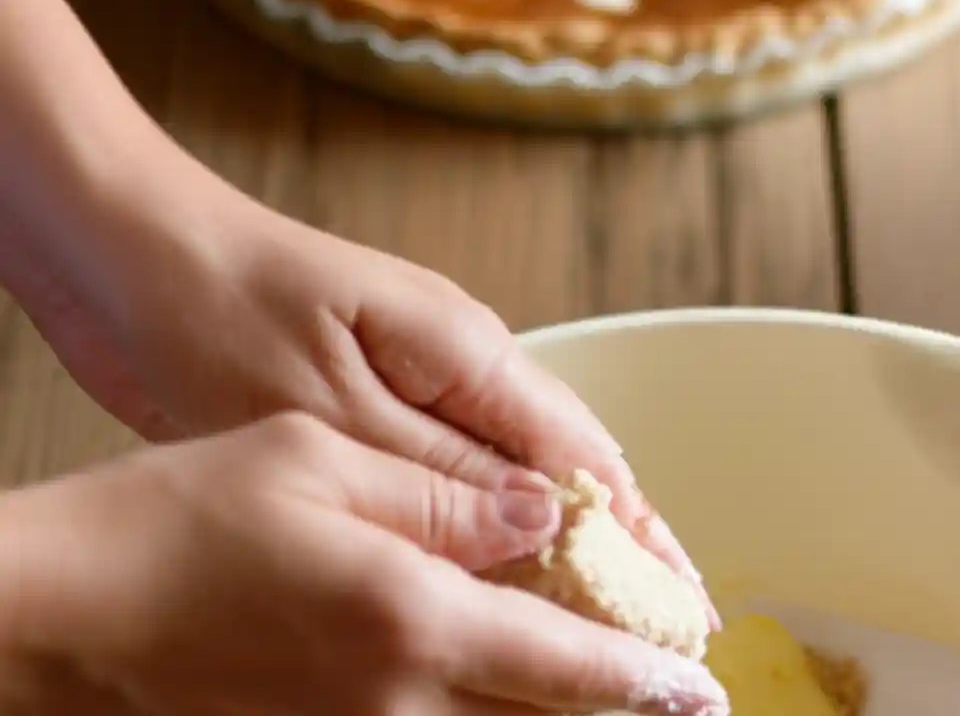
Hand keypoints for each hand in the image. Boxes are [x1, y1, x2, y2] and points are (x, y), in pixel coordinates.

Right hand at [0, 413, 728, 715]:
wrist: (61, 615)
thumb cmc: (174, 523)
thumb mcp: (312, 460)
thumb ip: (441, 495)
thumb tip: (537, 515)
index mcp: (410, 619)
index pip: (567, 662)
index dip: (646, 676)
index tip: (703, 685)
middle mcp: (398, 697)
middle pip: (546, 715)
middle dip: (620, 703)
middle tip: (680, 688)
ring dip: (561, 709)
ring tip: (613, 684)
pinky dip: (494, 708)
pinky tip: (506, 682)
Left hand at [7, 147, 715, 626]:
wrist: (123, 247)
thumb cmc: (213, 309)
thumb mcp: (329, 406)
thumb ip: (438, 471)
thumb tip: (541, 522)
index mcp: (469, 350)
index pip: (585, 457)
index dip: (641, 534)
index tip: (683, 600)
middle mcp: (463, 363)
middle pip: (568, 465)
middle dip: (619, 545)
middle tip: (660, 622)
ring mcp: (422, 380)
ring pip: (516, 475)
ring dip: (558, 543)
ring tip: (600, 617)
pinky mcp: (378, 401)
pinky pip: (458, 476)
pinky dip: (490, 530)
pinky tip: (497, 575)